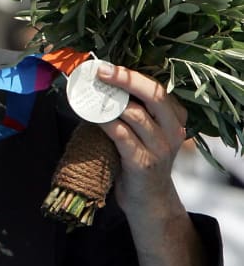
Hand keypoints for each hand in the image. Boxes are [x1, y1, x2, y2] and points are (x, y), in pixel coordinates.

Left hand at [95, 64, 187, 215]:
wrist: (148, 199)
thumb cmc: (140, 158)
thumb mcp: (145, 132)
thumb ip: (133, 110)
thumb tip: (103, 84)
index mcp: (175, 118)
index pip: (157, 88)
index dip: (132, 75)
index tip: (107, 66)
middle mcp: (173, 130)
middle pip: (153, 96)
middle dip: (126, 80)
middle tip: (101, 72)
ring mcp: (160, 147)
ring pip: (136, 115)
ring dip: (109, 102)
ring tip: (90, 94)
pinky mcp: (143, 163)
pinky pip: (122, 135)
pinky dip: (105, 122)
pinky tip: (91, 117)